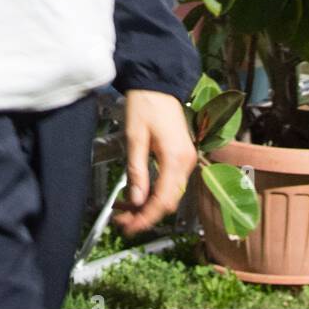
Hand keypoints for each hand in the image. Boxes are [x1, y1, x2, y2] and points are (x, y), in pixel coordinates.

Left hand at [111, 89, 197, 237]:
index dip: (146, 218)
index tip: (129, 226)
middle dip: (146, 215)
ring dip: (149, 205)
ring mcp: (186, 159)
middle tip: (122, 220)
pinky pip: (171, 182)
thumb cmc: (145, 104)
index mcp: (175, 159)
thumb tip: (135, 200)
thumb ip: (137, 171)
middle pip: (168, 201)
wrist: (158, 82)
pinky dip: (155, 192)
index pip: (163, 200)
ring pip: (170, 194)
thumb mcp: (135, 137)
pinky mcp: (181, 155)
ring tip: (125, 209)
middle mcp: (185, 162)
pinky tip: (137, 193)